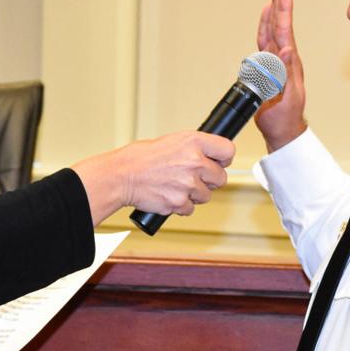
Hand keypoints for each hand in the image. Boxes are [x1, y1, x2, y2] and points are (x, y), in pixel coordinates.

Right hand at [72, 131, 233, 224]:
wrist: (121, 176)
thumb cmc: (140, 158)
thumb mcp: (170, 141)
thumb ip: (192, 148)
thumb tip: (208, 156)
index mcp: (193, 141)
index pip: (228, 150)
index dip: (223, 159)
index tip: (219, 162)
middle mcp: (194, 161)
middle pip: (221, 177)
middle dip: (209, 180)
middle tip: (193, 178)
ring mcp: (188, 183)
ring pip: (206, 195)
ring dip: (194, 194)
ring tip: (176, 186)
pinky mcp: (180, 202)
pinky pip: (190, 208)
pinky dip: (181, 206)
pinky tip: (168, 195)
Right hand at [254, 0, 307, 151]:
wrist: (284, 130)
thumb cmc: (283, 118)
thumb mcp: (284, 98)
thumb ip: (283, 75)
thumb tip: (284, 50)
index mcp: (288, 63)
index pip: (285, 30)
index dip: (283, 9)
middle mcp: (284, 58)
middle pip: (281, 23)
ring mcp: (277, 61)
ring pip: (275, 28)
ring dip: (275, 7)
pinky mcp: (270, 66)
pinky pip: (267, 40)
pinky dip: (266, 24)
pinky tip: (266, 13)